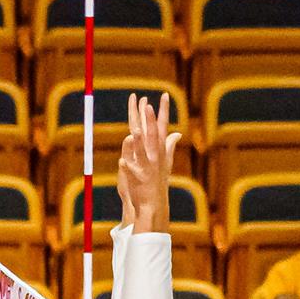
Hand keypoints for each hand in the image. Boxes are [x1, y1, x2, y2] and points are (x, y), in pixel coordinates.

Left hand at [117, 92, 179, 234]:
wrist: (153, 203)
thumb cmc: (156, 181)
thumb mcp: (164, 163)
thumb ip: (168, 146)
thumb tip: (176, 133)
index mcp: (160, 150)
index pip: (162, 126)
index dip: (163, 111)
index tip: (164, 95)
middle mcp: (155, 156)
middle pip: (152, 134)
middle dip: (150, 119)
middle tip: (147, 104)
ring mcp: (147, 167)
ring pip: (142, 151)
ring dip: (138, 142)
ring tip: (134, 131)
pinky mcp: (138, 178)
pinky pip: (130, 169)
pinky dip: (126, 165)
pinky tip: (123, 161)